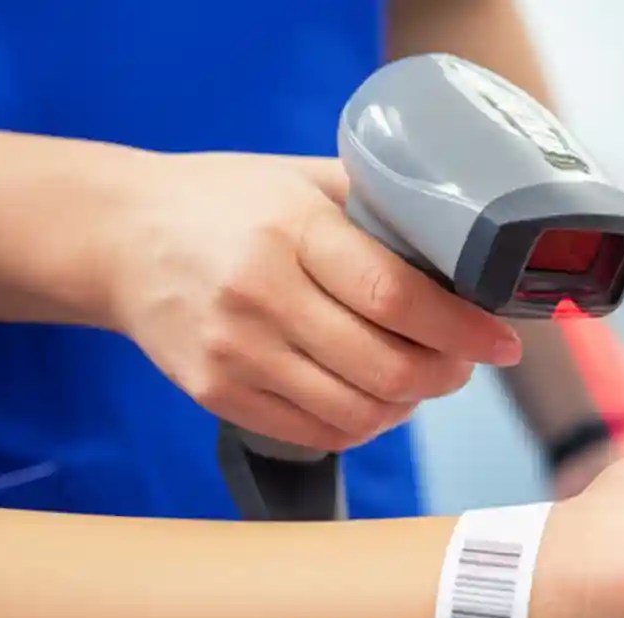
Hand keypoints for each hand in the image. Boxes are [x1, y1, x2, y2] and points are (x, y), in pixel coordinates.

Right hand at [106, 152, 521, 450]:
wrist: (120, 237)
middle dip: (448, 375)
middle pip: (386, 366)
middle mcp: (259, 294)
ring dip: (410, 403)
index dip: (462, 329)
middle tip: (466, 361)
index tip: (503, 341)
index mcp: (290, 230)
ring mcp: (233, 352)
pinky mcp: (214, 393)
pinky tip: (375, 396)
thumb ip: (376, 207)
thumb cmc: (225, 202)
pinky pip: (318, 432)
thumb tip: (467, 245)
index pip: (395, 296)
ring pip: (358, 410)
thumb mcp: (299, 180)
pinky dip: (365, 422)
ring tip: (422, 377)